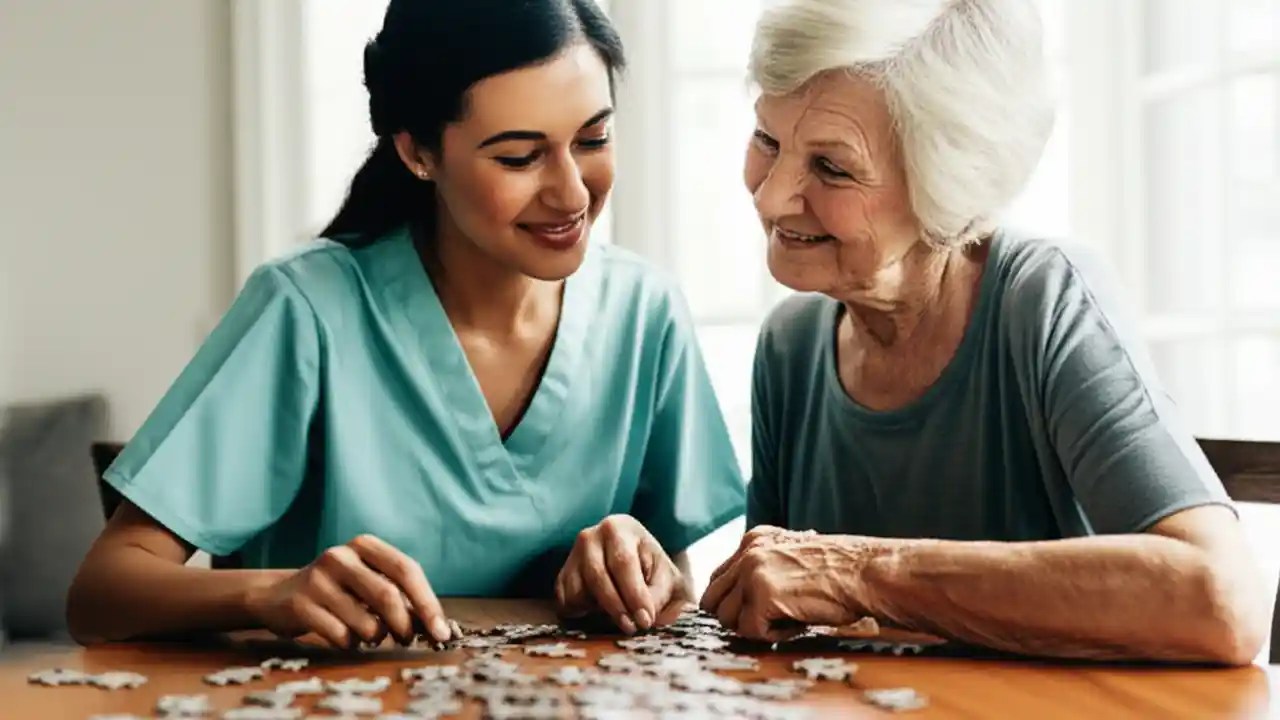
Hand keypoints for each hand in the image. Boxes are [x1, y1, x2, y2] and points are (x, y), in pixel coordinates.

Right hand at [244, 534, 451, 648]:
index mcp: (365, 546)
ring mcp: (318, 579)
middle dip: (405, 626)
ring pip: (366, 622)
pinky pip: (341, 636)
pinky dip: (352, 644)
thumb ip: (400, 598)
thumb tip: (438, 627)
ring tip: (371, 636)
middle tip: (407, 640)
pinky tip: (346, 639)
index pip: (407, 570)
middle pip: (388, 596)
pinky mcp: (301, 604)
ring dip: (376, 638)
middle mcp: (341, 556)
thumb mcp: (368, 582)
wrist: (278, 596)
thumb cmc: (339, 592)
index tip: (442, 632)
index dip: (428, 604)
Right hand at [555, 514, 690, 633]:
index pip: (623, 562)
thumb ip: (660, 594)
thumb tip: (645, 615)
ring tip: (621, 613)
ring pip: (579, 591)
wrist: (634, 565)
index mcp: (619, 527)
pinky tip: (602, 608)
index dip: (634, 594)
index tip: (645, 620)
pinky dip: (583, 612)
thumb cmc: (652, 570)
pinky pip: (566, 602)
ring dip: (600, 610)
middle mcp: (590, 537)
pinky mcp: (561, 576)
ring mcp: (571, 556)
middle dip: (617, 607)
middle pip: (598, 576)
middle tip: (632, 627)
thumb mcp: (667, 578)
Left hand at [700, 530, 870, 640]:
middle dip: (736, 617)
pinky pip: (750, 631)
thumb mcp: (793, 555)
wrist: (864, 572)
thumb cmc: (841, 570)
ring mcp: (752, 573)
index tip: (754, 612)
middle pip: (713, 600)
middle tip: (768, 621)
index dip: (733, 602)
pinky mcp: (761, 596)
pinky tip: (797, 623)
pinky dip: (774, 635)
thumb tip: (743, 596)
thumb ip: (765, 567)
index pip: (718, 579)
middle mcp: (747, 552)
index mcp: (753, 539)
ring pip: (726, 618)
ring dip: (755, 626)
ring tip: (787, 619)